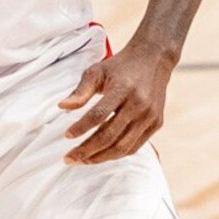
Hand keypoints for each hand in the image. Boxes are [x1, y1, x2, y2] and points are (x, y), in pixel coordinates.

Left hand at [59, 38, 175, 163]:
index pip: (98, 115)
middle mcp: (139, 104)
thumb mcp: (97, 71)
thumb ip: (80, 91)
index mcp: (123, 89)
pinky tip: (101, 154)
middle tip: (69, 159)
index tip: (66, 136)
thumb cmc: (120, 66)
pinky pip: (134, 146)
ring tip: (83, 160)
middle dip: (87, 150)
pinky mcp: (156, 123)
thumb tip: (62, 107)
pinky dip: (116, 154)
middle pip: (110, 135)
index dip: (81, 128)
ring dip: (100, 157)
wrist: (154, 59)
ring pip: (123, 146)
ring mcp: (150, 116)